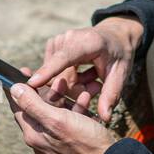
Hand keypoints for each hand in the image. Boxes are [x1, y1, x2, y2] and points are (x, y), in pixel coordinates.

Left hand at [6, 80, 117, 153]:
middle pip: (38, 107)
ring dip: (65, 97)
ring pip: (56, 111)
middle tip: (59, 78)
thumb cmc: (84, 142)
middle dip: (49, 91)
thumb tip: (14, 89)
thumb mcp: (57, 119)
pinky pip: (68, 119)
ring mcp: (55, 140)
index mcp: (33, 134)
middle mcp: (41, 138)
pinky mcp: (70, 140)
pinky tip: (85, 99)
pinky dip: (76, 108)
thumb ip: (33, 104)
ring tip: (77, 87)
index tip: (23, 71)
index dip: (19, 88)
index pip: (18, 107)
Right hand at [26, 17, 143, 123]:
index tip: (32, 84)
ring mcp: (58, 42)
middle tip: (96, 87)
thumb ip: (111, 94)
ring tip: (93, 79)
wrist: (114, 36)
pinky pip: (54, 73)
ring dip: (72, 86)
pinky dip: (68, 80)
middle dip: (75, 90)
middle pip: (59, 75)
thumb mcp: (120, 74)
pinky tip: (85, 76)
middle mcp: (67, 38)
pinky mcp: (52, 47)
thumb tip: (105, 117)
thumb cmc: (119, 54)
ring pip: (55, 77)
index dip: (48, 71)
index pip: (64, 58)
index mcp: (87, 42)